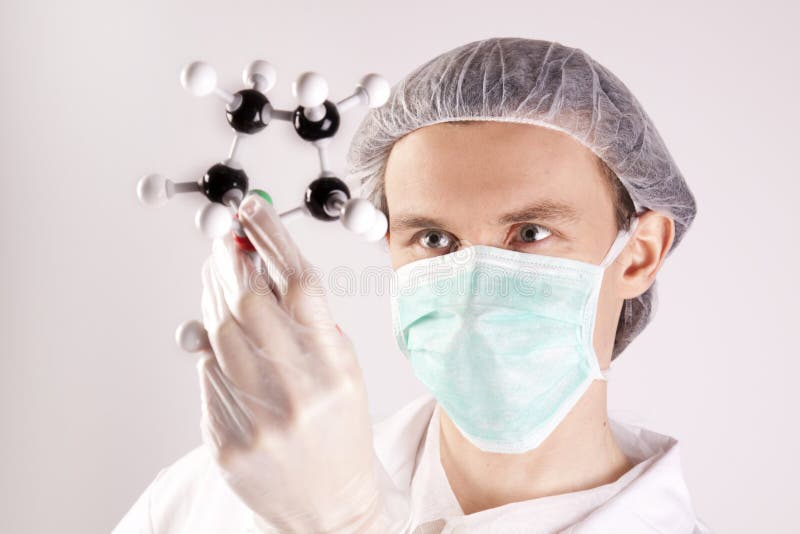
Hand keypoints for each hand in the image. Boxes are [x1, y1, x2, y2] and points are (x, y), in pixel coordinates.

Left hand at [197, 194, 408, 532]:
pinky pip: (206, 375)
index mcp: (335, 368)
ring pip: (218, 334)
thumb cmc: (340, 432)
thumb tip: (266, 266)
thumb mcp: (346, 371)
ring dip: (213, 294)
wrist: (328, 507)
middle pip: (250, 302)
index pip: (299, 284)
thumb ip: (311, 323)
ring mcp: (257, 419)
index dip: (272, 237)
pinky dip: (209, 347)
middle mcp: (297, 392)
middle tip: (224, 240)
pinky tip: (217, 335)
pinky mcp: (225, 441)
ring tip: (217, 275)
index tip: (252, 208)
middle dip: (231, 261)